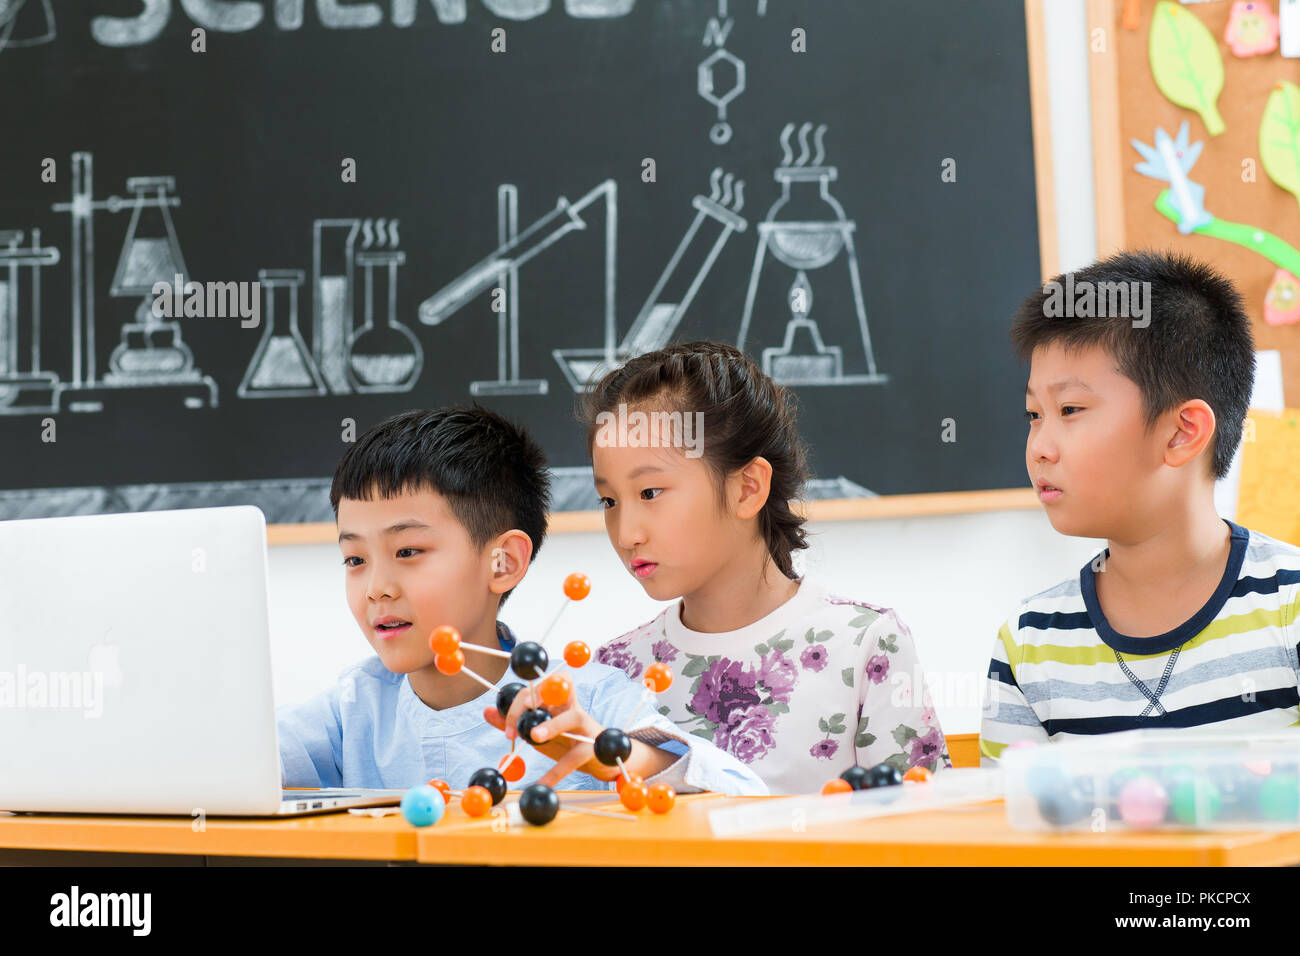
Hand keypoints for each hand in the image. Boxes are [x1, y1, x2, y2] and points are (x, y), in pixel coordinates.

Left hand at [483, 683, 619, 786]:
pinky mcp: (592, 749)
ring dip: (553, 725)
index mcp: (558, 701)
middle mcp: (573, 707)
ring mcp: (586, 727)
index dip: (521, 698)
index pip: (539, 685)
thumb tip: (487, 711)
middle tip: (518, 721)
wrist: (605, 759)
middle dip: (533, 698)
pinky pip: (574, 758)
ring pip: (573, 717)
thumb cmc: (568, 741)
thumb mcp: (539, 730)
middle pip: (555, 689)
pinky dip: (557, 772)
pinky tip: (542, 783)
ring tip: (534, 737)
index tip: (509, 725)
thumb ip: (514, 721)